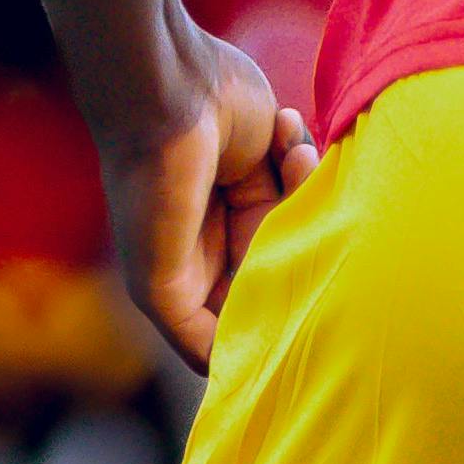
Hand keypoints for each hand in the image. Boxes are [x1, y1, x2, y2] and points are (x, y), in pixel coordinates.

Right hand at [94, 17, 320, 373]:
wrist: (168, 87)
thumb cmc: (155, 184)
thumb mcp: (160, 279)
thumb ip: (191, 332)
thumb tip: (230, 376)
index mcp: (184, 282)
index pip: (235, 325)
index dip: (266, 327)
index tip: (303, 323)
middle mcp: (216, 248)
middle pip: (277, 276)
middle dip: (297, 253)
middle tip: (308, 227)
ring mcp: (244, 205)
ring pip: (299, 227)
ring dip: (302, 190)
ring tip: (290, 157)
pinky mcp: (269, 162)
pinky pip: (305, 177)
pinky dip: (300, 154)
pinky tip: (284, 129)